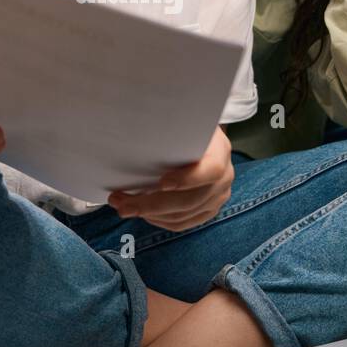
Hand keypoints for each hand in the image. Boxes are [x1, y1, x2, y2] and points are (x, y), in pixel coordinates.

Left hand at [107, 127, 233, 231]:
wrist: (205, 139)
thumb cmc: (188, 129)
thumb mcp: (183, 122)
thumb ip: (167, 128)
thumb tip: (133, 130)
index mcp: (220, 151)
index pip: (211, 170)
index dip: (187, 179)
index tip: (162, 182)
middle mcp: (224, 177)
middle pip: (190, 200)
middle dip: (152, 204)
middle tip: (123, 204)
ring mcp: (218, 197)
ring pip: (182, 216)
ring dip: (149, 214)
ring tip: (123, 205)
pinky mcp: (208, 210)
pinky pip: (183, 223)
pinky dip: (159, 220)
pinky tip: (143, 213)